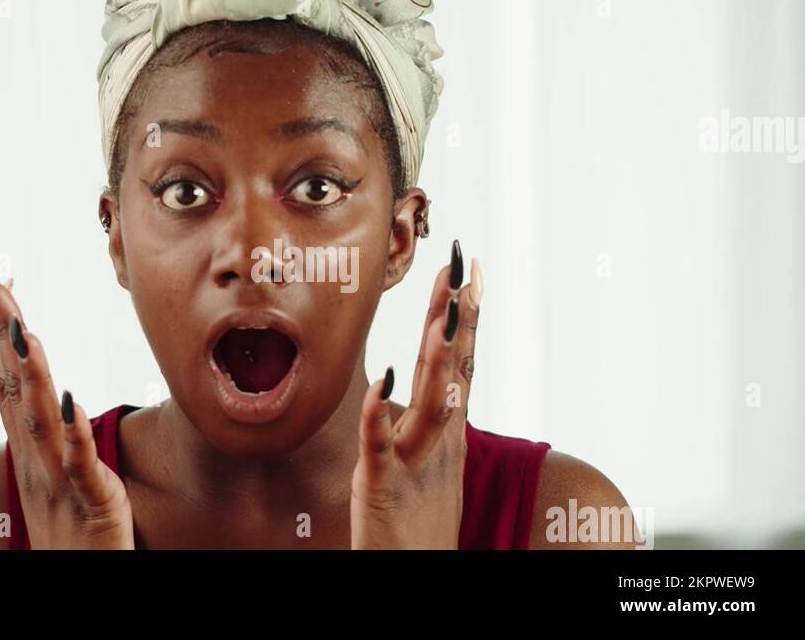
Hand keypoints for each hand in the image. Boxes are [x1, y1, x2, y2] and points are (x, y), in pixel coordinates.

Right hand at [0, 257, 134, 548]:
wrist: (77, 583)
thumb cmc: (73, 531)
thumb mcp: (58, 476)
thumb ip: (53, 438)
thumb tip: (55, 396)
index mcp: (31, 453)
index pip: (10, 386)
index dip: (4, 339)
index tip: (0, 293)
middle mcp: (36, 462)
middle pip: (15, 392)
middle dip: (7, 340)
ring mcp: (58, 481)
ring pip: (41, 421)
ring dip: (32, 376)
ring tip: (26, 332)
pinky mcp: (91, 501)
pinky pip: (80, 464)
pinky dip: (72, 433)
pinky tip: (70, 402)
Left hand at [351, 241, 482, 548]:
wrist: (415, 575)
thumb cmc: (418, 523)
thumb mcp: (431, 465)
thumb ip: (433, 424)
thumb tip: (433, 385)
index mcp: (447, 434)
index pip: (458, 366)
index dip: (464, 321)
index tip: (467, 276)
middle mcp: (438, 443)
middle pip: (450, 372)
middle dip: (456, 320)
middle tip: (464, 271)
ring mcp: (415, 463)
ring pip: (428, 403)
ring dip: (436, 359)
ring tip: (443, 315)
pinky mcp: (384, 487)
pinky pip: (379, 446)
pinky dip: (380, 414)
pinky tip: (381, 382)